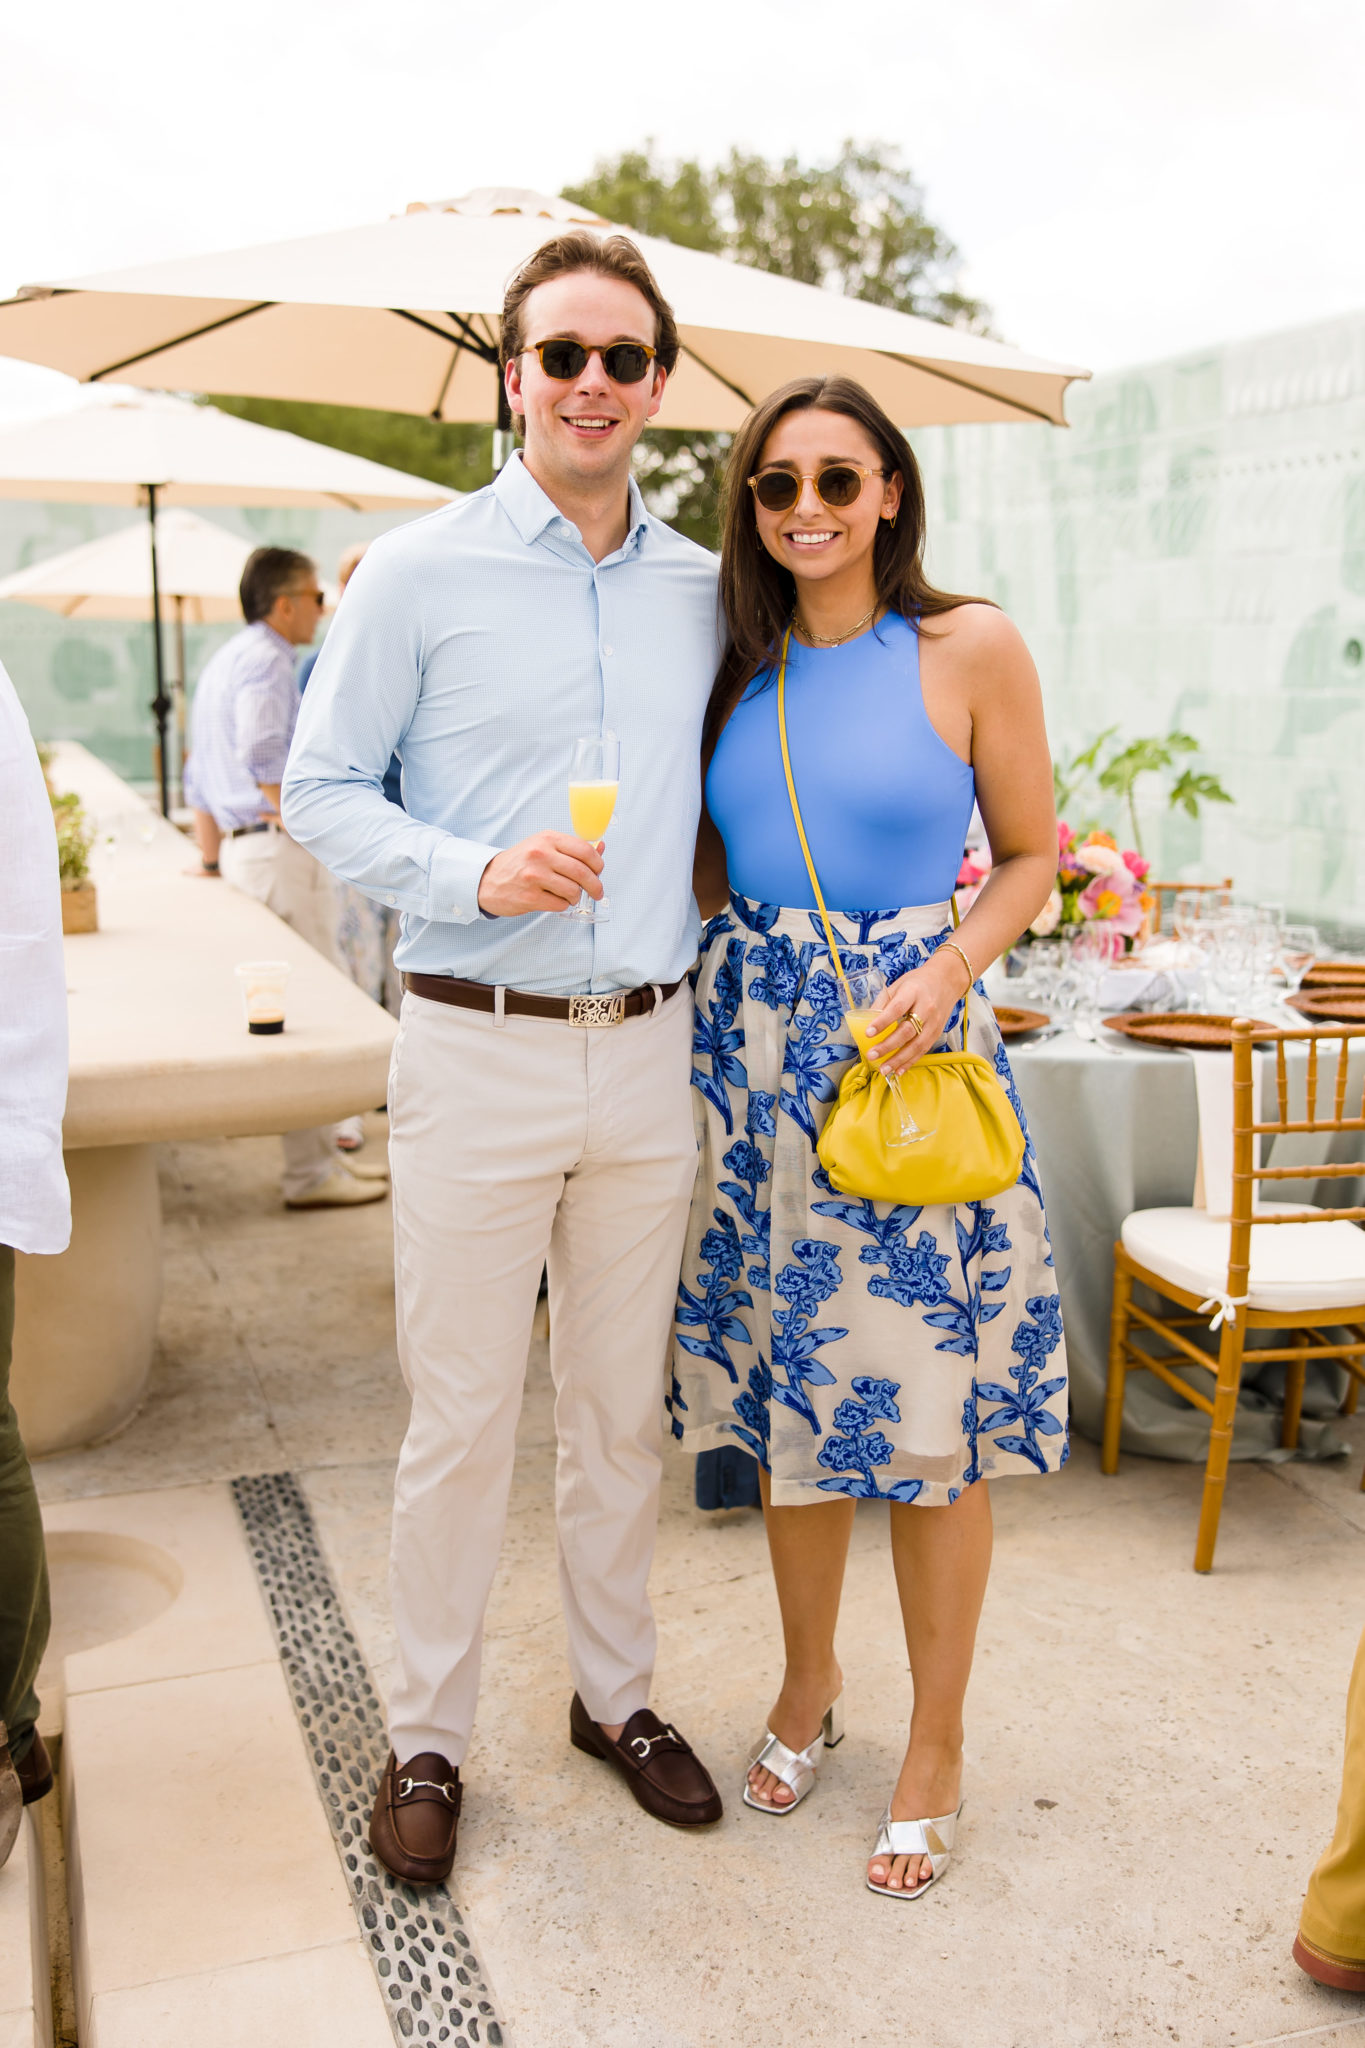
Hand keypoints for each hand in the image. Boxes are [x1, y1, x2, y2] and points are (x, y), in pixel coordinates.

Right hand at [477, 831, 603, 916]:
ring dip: (576, 896)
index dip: (598, 864)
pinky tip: (556, 900)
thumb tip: (601, 848)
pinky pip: (560, 904)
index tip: (599, 871)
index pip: (584, 850)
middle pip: (582, 872)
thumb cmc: (519, 863)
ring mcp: (534, 876)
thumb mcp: (543, 846)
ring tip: (570, 896)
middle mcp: (540, 855)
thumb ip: (571, 848)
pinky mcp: (530, 897)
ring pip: (573, 890)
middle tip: (597, 892)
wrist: (487, 880)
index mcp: (547, 839)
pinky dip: (563, 904)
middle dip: (595, 886)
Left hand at [866, 949, 971, 1074]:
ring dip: (899, 1060)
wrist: (947, 981)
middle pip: (907, 1030)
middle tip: (871, 1055)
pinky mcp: (937, 1032)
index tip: (868, 1033)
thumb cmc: (917, 983)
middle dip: (888, 1045)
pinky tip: (898, 1070)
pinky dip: (910, 1062)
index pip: (897, 1008)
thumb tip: (865, 1021)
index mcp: (913, 992)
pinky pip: (923, 1050)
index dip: (882, 1021)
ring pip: (917, 1045)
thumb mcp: (898, 985)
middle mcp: (926, 1007)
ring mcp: (934, 1022)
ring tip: (883, 1069)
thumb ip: (883, 1002)